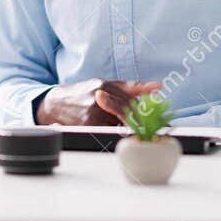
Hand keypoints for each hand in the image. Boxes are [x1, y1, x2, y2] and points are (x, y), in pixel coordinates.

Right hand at [36, 79, 162, 125]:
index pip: (132, 101)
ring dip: (132, 131)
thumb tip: (158, 86)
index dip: (148, 111)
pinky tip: (124, 136)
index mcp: (104, 87)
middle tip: (159, 131)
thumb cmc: (85, 92)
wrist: (57, 103)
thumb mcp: (107, 84)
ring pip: (119, 126)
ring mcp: (91, 115)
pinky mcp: (86, 128)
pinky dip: (118, 135)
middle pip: (128, 114)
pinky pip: (108, 133)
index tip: (162, 121)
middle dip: (143, 123)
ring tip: (144, 135)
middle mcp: (98, 100)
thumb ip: (133, 86)